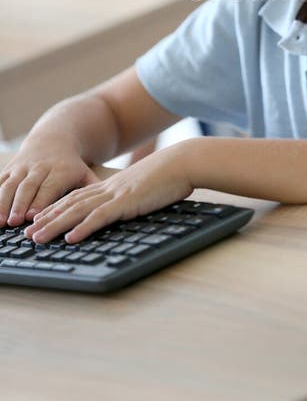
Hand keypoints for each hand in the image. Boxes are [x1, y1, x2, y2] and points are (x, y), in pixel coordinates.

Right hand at [0, 138, 99, 226]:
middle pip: (28, 187)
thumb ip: (92, 191)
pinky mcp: (10, 169)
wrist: (54, 138)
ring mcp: (22, 167)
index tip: (33, 216)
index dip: (40, 201)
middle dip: (20, 204)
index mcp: (60, 171)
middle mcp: (40, 168)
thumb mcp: (85, 174)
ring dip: (3, 203)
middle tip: (14, 222)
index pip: (49, 187)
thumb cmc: (71, 165)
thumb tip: (103, 210)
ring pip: (11, 185)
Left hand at [25, 142, 193, 243]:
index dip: (58, 208)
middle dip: (48, 218)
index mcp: (114, 185)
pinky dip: (83, 227)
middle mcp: (110, 189)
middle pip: (71, 204)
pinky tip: (70, 238)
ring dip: (56, 225)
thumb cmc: (171, 175)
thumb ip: (136, 195)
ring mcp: (117, 194)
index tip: (41, 218)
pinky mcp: (127, 202)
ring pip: (78, 211)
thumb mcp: (147, 186)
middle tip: (29, 232)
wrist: (184, 162)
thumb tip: (135, 203)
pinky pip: (100, 216)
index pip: (78, 197)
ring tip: (38, 237)